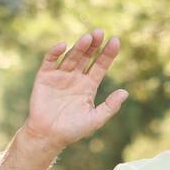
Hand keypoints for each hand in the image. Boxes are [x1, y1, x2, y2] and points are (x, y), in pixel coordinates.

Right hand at [22, 28, 126, 151]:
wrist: (48, 136)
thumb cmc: (72, 130)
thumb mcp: (95, 120)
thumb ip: (109, 107)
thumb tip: (125, 92)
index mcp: (88, 85)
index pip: (100, 65)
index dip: (108, 54)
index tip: (115, 41)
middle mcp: (75, 77)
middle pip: (86, 57)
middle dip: (94, 45)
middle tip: (100, 32)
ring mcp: (60, 76)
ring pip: (71, 56)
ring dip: (79, 46)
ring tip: (88, 38)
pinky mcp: (44, 77)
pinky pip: (50, 61)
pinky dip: (55, 52)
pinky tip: (62, 45)